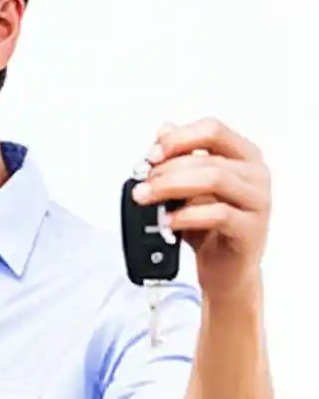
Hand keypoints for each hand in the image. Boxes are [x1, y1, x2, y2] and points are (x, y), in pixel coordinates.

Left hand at [132, 117, 270, 299]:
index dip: (178, 138)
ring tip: (146, 198)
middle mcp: (255, 174)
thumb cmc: (208, 225)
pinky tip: (168, 221)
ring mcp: (257, 202)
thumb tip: (163, 129)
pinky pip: (218, 214)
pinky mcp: (251, 230)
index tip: (152, 154)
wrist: (224, 270)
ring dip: (171, 187)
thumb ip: (179, 157)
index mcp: (242, 155)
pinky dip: (186, 215)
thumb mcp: (188, 187)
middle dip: (166, 170)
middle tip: (141, 183)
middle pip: (208, 157)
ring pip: (214, 179)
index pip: (212, 129)